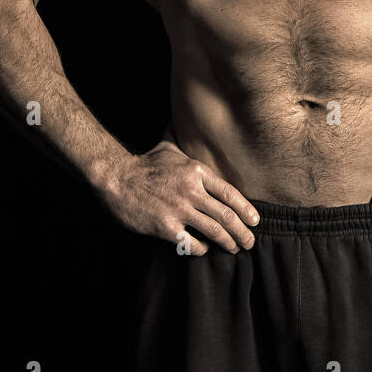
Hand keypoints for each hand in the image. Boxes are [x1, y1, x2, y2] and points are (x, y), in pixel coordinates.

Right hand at [96, 138, 258, 253]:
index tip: (255, 220)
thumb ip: (185, 140)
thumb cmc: (144, 164)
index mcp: (196, 171)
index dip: (246, 209)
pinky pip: (192, 243)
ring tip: (234, 248)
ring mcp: (179, 209)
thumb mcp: (169, 147)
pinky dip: (202, 249)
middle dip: (243, 232)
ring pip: (214, 230)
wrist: (116, 178)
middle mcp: (191, 190)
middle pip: (227, 215)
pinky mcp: (165, 227)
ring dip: (228, 242)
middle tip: (250, 242)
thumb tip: (189, 122)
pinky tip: (205, 249)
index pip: (230, 193)